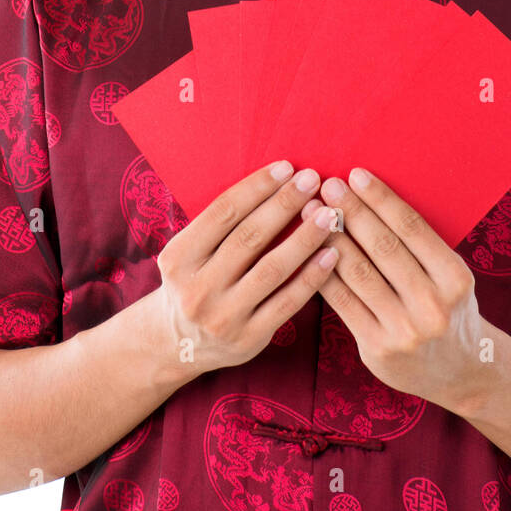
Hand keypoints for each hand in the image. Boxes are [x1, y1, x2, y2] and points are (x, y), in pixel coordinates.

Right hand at [152, 161, 337, 376]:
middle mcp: (198, 287)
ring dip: (305, 238)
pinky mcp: (248, 338)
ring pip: (272, 269)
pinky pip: (287, 302)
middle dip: (285, 204)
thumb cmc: (194, 281)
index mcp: (179, 256)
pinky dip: (311, 277)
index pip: (223, 212)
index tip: (287, 167)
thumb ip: (222, 225)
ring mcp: (223, 316)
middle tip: (314, 180)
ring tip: (329, 214)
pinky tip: (332, 255)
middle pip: (249, 237)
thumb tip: (275, 182)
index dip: (257, 187)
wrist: (178, 343)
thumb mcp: (189, 252)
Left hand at [301, 168, 488, 412]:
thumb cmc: (450, 310)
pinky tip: (308, 251)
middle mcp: (432, 304)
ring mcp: (404, 329)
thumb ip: (420, 248)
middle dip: (352, 212)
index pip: (412, 228)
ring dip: (331, 238)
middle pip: (383, 247)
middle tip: (328, 185)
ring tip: (311, 212)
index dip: (381, 199)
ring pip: (359, 273)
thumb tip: (371, 199)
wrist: (459, 372)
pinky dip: (323, 273)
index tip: (356, 174)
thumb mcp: (451, 277)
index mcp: (455, 278)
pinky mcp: (377, 348)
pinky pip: (343, 302)